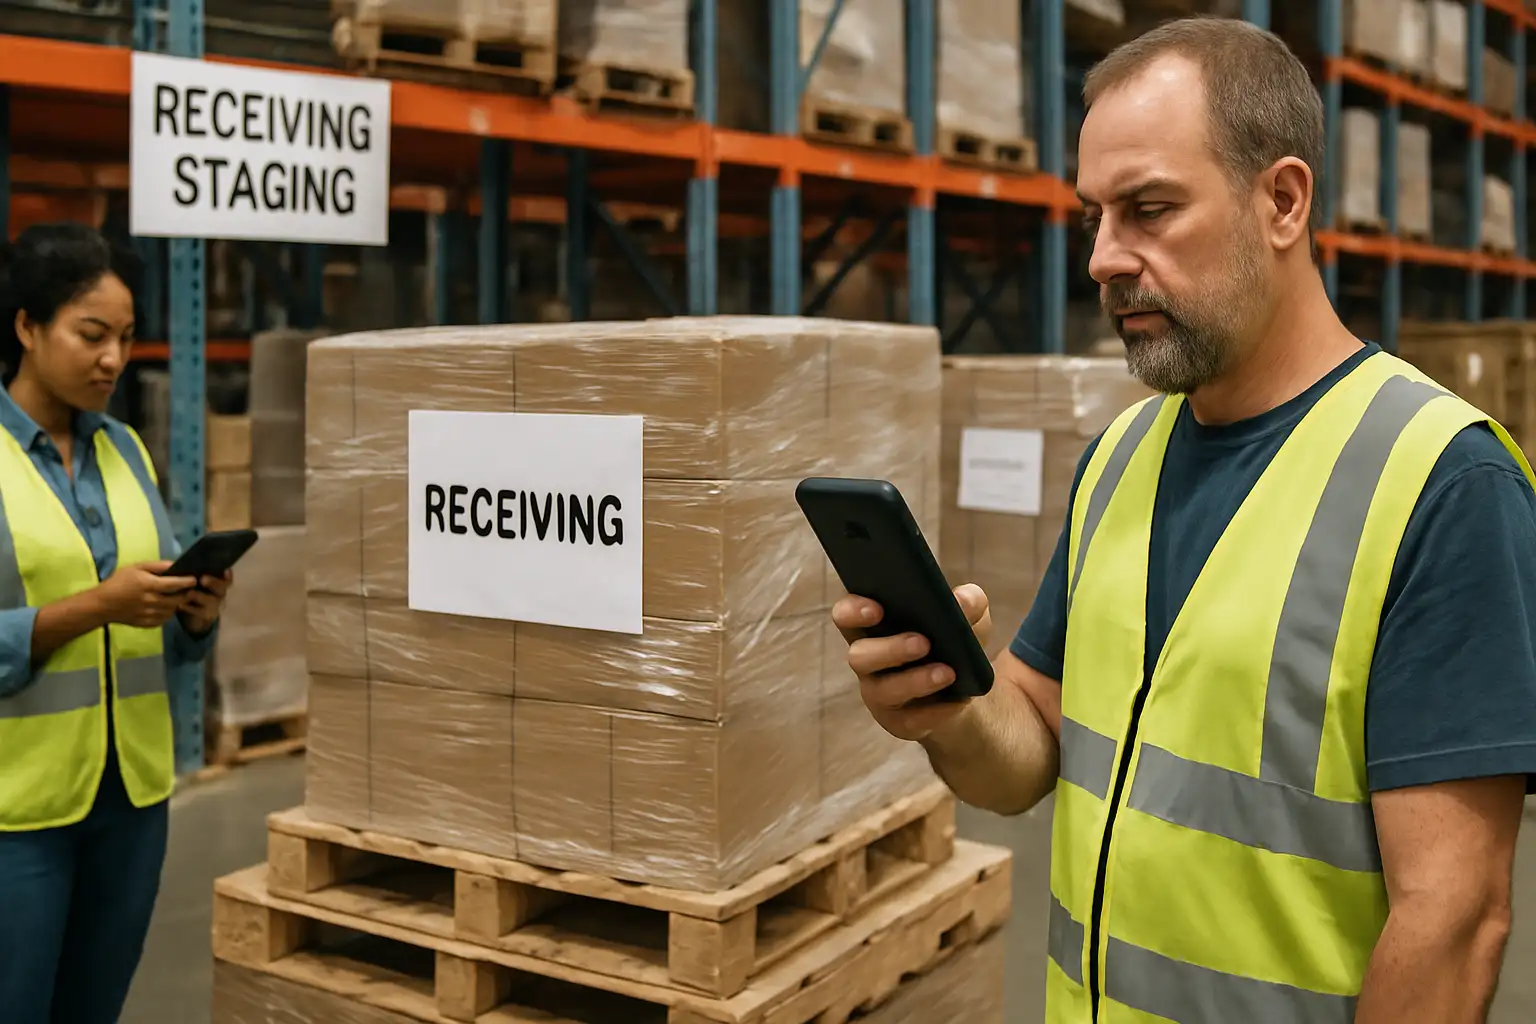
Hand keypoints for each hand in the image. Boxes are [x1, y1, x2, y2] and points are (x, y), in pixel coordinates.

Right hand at [96, 561, 199, 628]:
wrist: (102, 604)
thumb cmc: (118, 582)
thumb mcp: (136, 568)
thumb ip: (157, 566)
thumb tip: (175, 564)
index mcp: (149, 585)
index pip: (175, 584)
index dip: (188, 582)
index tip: (194, 579)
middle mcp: (151, 601)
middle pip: (178, 599)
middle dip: (185, 594)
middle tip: (188, 589)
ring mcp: (149, 614)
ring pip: (172, 610)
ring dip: (177, 604)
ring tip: (176, 597)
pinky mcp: (146, 623)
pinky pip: (164, 619)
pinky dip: (167, 613)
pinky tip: (164, 607)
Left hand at [178, 571, 231, 635]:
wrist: (191, 615)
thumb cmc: (193, 591)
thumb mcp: (195, 581)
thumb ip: (194, 574)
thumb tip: (185, 562)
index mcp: (219, 582)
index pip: (227, 577)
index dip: (228, 575)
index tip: (225, 570)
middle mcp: (220, 593)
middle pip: (222, 587)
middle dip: (214, 582)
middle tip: (203, 579)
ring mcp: (215, 605)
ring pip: (212, 600)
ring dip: (200, 596)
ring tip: (189, 593)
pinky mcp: (207, 616)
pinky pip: (200, 612)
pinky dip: (190, 608)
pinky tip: (181, 605)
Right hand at [832, 583, 993, 741]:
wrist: (965, 689)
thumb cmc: (953, 641)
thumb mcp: (969, 616)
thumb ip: (968, 600)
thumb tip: (961, 601)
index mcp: (874, 626)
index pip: (846, 615)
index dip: (853, 611)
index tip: (877, 608)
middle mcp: (868, 661)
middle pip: (858, 656)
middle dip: (889, 649)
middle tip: (923, 642)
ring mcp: (880, 694)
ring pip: (883, 690)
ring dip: (915, 681)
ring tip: (948, 672)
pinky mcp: (898, 722)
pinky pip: (910, 720)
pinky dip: (936, 710)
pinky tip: (958, 701)